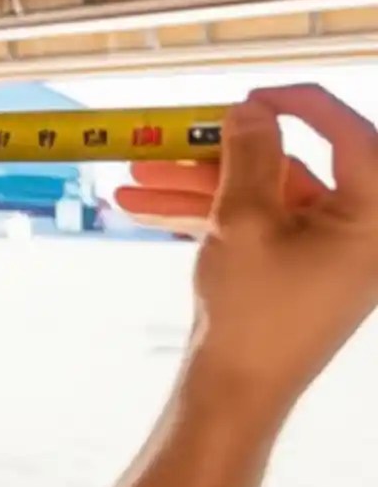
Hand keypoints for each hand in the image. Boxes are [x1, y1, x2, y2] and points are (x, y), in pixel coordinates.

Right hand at [122, 85, 377, 403]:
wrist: (237, 390)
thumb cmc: (253, 311)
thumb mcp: (243, 221)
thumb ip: (247, 155)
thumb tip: (248, 109)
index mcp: (370, 217)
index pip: (350, 136)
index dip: (302, 105)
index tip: (253, 96)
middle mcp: (357, 230)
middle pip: (288, 167)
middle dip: (217, 155)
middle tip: (173, 137)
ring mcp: (324, 251)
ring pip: (259, 196)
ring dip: (195, 186)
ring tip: (132, 179)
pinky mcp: (294, 266)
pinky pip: (252, 223)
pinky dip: (204, 213)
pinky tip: (145, 207)